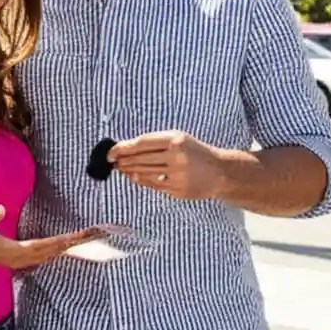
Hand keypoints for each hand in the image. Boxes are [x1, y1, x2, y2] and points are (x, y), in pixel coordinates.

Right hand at [0, 205, 105, 269]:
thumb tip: (0, 209)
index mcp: (14, 251)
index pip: (44, 246)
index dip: (62, 241)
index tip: (79, 237)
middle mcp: (20, 258)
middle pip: (51, 253)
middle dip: (71, 245)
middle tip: (92, 236)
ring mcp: (18, 261)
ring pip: (48, 256)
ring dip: (64, 249)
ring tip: (82, 241)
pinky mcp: (15, 258)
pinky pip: (41, 256)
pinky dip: (53, 251)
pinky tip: (59, 248)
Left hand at [109, 130, 227, 199]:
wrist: (220, 171)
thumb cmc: (193, 152)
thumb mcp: (178, 139)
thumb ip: (154, 143)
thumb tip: (125, 149)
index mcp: (175, 140)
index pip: (142, 143)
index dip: (123, 148)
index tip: (111, 152)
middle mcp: (176, 156)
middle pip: (141, 159)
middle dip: (124, 160)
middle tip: (113, 161)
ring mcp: (178, 175)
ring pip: (145, 173)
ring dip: (129, 171)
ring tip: (122, 168)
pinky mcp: (178, 190)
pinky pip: (153, 184)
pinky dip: (141, 180)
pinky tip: (134, 176)